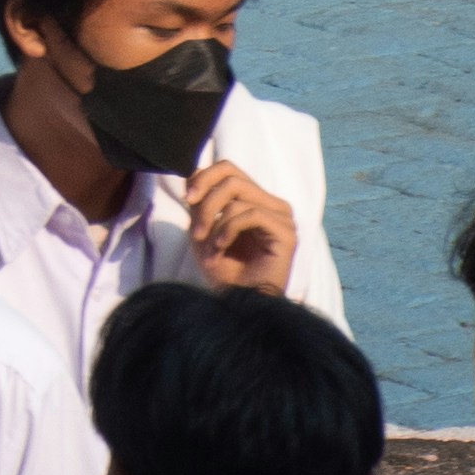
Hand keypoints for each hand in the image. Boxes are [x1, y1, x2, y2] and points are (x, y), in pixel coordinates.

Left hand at [179, 155, 299, 297]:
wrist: (239, 305)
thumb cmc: (223, 272)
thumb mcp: (203, 232)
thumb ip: (200, 203)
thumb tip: (193, 175)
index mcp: (254, 200)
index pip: (228, 169)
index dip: (203, 177)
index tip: (187, 199)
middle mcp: (271, 205)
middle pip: (231, 178)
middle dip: (206, 203)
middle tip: (195, 232)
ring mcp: (282, 218)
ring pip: (238, 195)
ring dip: (214, 222)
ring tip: (209, 248)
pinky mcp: (287, 233)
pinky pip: (252, 214)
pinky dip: (228, 229)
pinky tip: (220, 247)